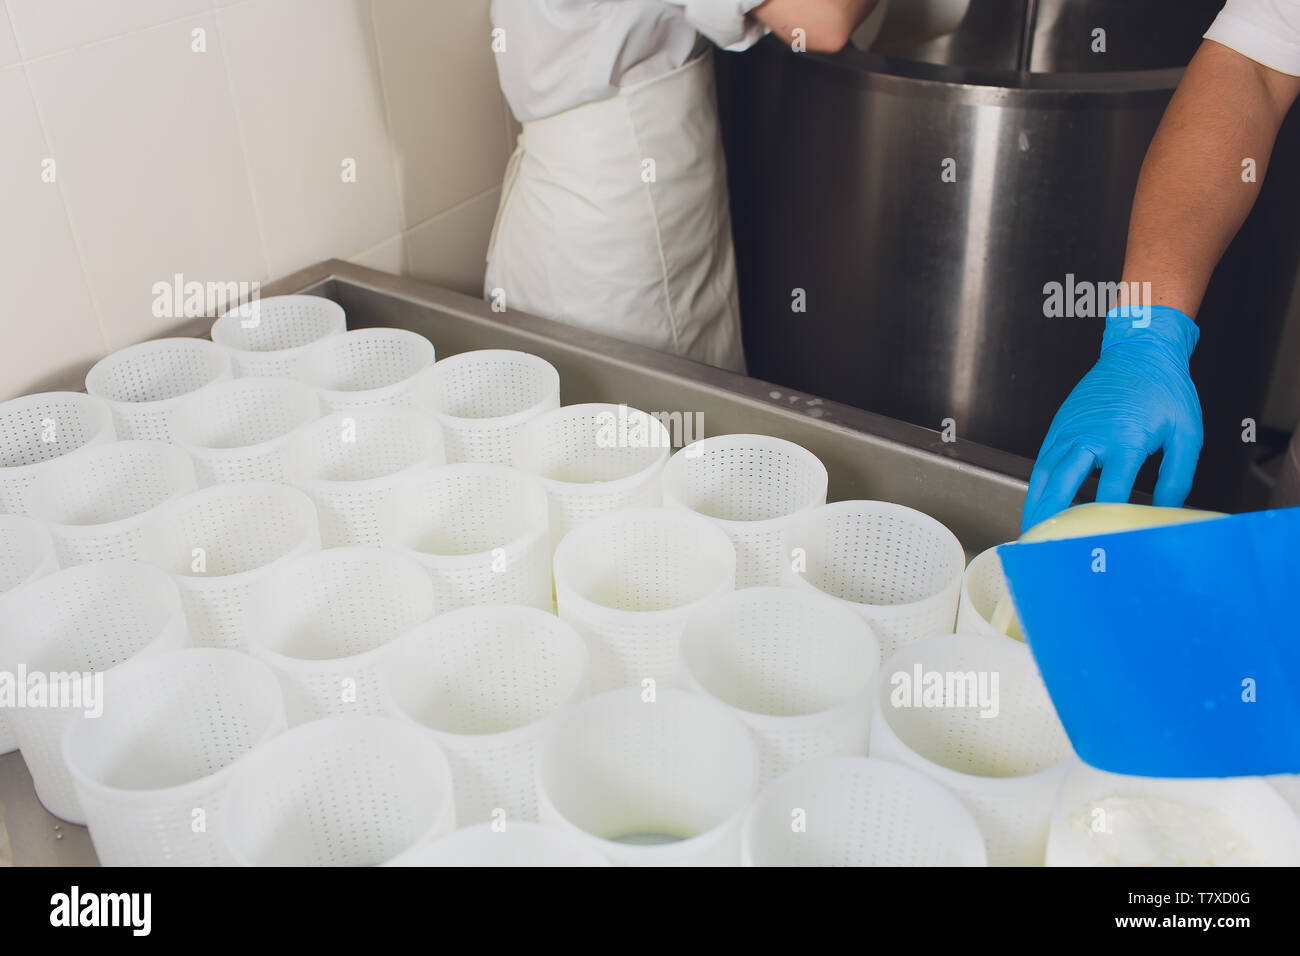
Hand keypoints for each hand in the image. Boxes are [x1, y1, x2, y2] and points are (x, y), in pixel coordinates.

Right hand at [1021, 305, 1202, 532]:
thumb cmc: (1164, 389)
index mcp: (1124, 438)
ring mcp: (1069, 430)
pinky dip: (1036, 486)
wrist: (1139, 350)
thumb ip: (1178, 477)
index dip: (1104, 520)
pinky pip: (1042, 462)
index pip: (1111, 490)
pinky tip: (1036, 504)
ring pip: (1044, 475)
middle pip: (1061, 485)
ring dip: (1036, 506)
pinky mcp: (1059, 426)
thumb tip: (1165, 512)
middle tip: (1044, 547)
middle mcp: (1089, 435)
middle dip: (1051, 519)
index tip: (1099, 545)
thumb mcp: (1187, 432)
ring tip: (1032, 534)